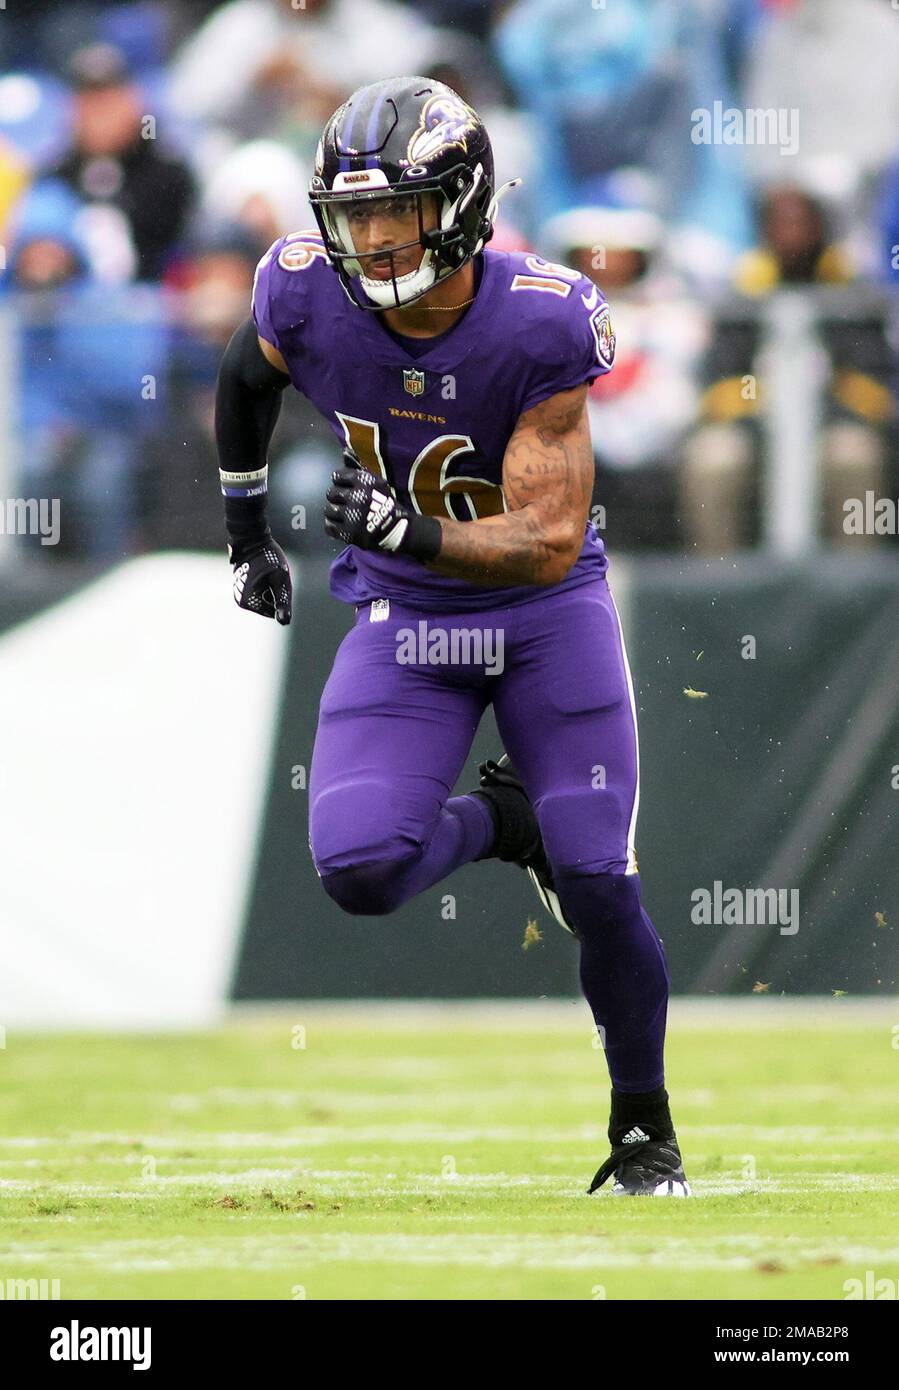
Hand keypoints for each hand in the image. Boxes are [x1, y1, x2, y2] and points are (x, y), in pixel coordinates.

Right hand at [230, 535, 291, 623]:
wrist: (251, 539)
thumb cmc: (269, 558)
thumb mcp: (280, 579)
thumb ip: (282, 602)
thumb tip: (284, 622)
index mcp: (248, 602)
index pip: (273, 611)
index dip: (279, 595)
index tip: (273, 579)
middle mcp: (241, 601)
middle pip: (267, 605)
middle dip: (273, 592)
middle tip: (270, 574)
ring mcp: (239, 594)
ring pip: (263, 599)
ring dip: (268, 587)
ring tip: (265, 572)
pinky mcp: (240, 587)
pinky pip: (258, 592)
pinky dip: (263, 583)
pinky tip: (260, 571)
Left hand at [323, 457, 441, 560]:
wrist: (397, 529)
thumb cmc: (384, 503)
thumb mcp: (375, 482)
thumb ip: (358, 467)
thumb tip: (344, 451)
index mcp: (363, 482)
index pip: (337, 476)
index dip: (340, 482)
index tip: (346, 488)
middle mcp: (357, 497)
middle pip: (331, 493)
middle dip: (337, 498)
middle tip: (346, 503)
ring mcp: (352, 516)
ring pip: (328, 510)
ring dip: (334, 513)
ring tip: (344, 515)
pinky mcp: (348, 533)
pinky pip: (329, 527)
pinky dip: (333, 527)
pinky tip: (342, 526)